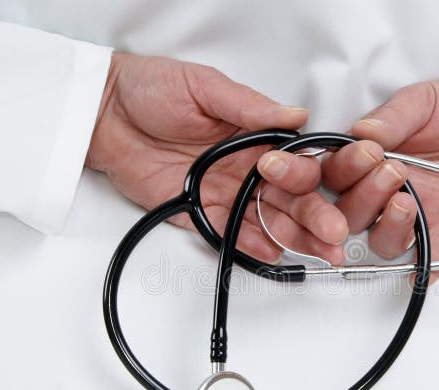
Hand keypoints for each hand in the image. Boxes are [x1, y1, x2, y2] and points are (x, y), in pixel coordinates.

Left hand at [86, 53, 348, 264]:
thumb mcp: (204, 87)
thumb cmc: (152, 89)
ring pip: (268, 221)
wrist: (104, 115)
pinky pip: (230, 233)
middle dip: (315, 216)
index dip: (312, 174)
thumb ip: (249, 106)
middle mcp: (246, 167)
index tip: (321, 185)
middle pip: (291, 197)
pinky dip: (251, 246)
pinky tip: (274, 254)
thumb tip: (295, 115)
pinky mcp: (199, 212)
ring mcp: (225, 192)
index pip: (296, 159)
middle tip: (334, 232)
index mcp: (255, 136)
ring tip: (319, 252)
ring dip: (294, 238)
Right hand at [257, 63, 438, 277]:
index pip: (322, 175)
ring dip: (385, 221)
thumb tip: (362, 132)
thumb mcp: (420, 101)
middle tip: (382, 169)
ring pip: (374, 237)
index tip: (284, 166)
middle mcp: (372, 193)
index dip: (301, 175)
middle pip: (344, 211)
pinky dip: (422, 267)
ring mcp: (402, 215)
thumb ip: (391, 118)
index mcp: (357, 161)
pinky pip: (422, 258)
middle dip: (355, 196)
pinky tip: (426, 264)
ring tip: (405, 194)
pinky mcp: (436, 230)